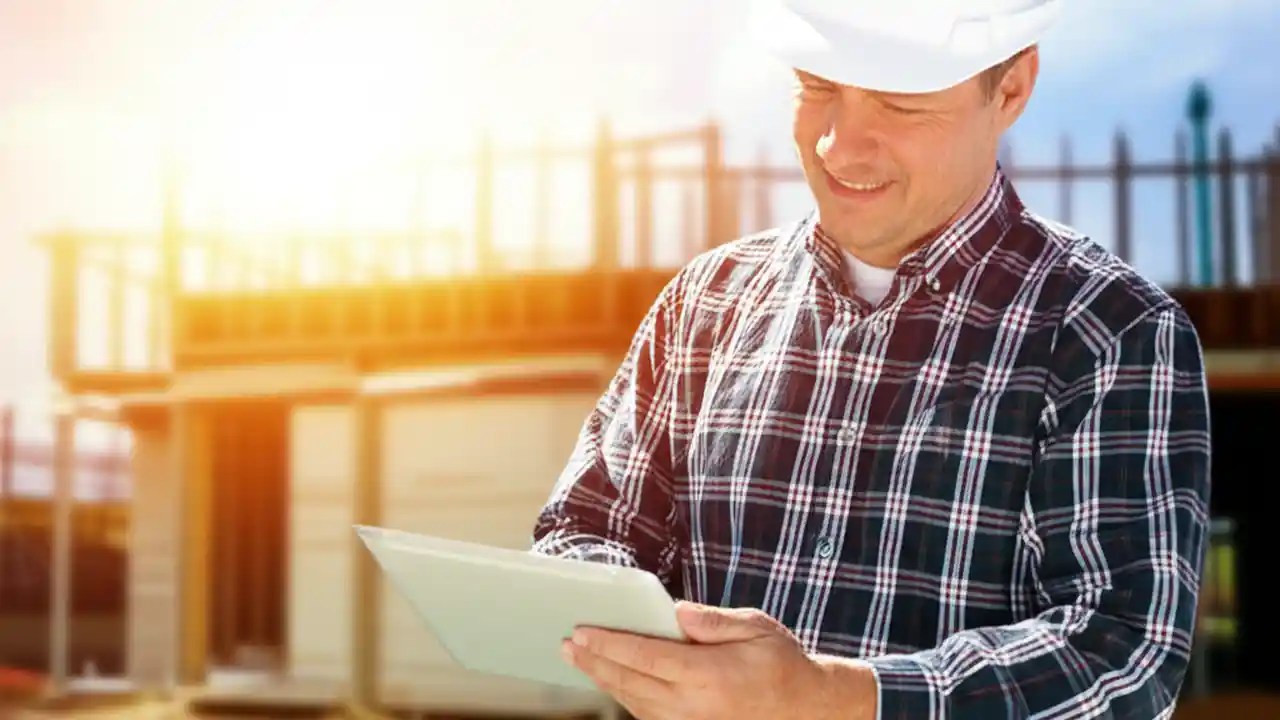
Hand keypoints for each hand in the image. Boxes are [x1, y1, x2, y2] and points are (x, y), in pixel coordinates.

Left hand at [561, 601, 874, 719]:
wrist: (807, 709)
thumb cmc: (782, 664)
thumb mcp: (756, 628)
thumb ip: (713, 621)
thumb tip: (676, 612)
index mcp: (706, 674)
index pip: (643, 657)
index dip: (608, 644)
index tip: (582, 632)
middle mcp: (692, 705)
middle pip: (629, 682)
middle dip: (594, 662)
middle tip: (567, 644)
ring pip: (634, 703)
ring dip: (605, 680)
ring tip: (581, 660)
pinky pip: (649, 716)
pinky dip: (627, 698)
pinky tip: (615, 682)